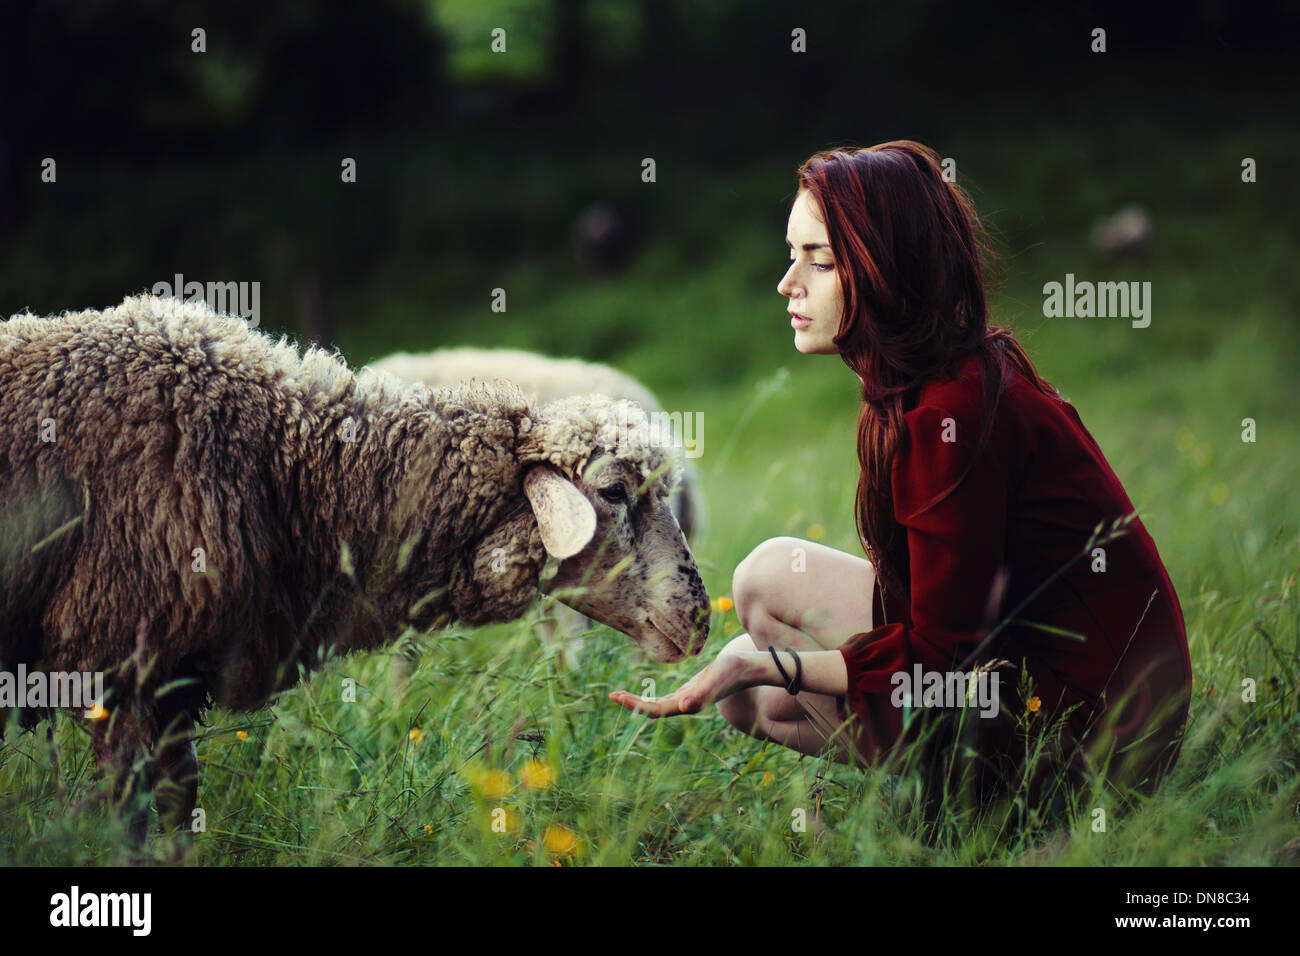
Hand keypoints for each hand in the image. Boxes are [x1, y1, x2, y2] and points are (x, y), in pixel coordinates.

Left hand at [609, 651, 756, 717]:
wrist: (748, 669)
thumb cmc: (732, 671)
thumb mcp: (715, 678)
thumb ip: (701, 693)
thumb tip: (683, 707)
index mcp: (688, 704)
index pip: (655, 710)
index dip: (636, 706)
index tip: (618, 697)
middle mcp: (686, 705)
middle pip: (654, 710)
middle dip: (632, 704)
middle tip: (611, 695)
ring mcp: (688, 700)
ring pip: (659, 706)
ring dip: (640, 703)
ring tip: (620, 696)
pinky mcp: (692, 692)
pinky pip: (667, 700)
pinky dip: (652, 699)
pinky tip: (645, 695)